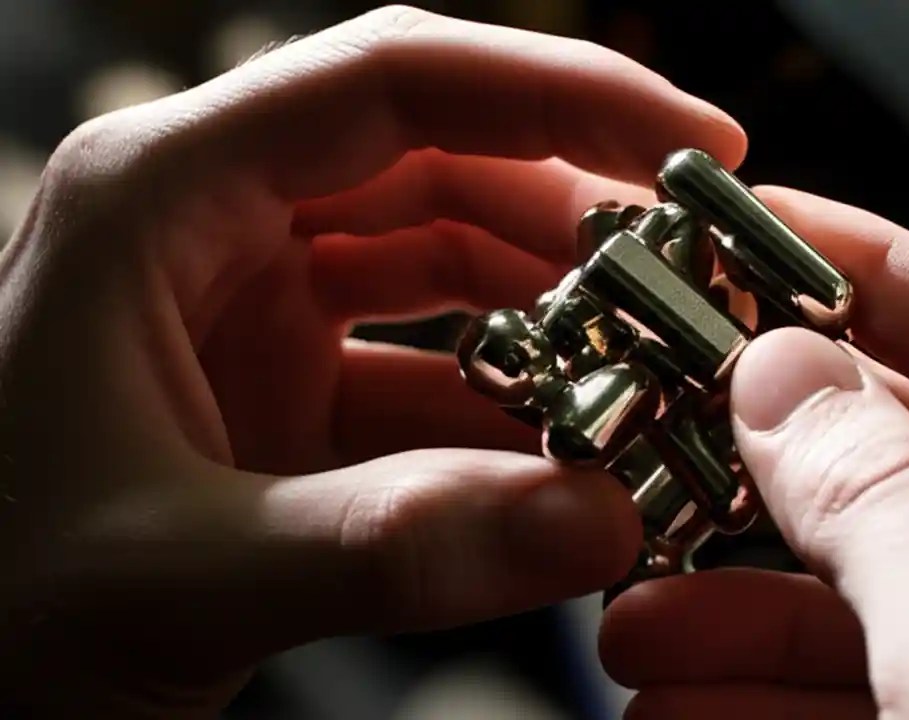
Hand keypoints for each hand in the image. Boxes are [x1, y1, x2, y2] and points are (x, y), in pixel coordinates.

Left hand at [0, 6, 745, 716]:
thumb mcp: (178, 577)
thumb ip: (392, 550)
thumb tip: (595, 520)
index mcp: (165, 197)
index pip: (397, 81)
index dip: (563, 95)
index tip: (689, 146)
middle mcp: (218, 228)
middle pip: (445, 162)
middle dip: (580, 216)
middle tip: (692, 280)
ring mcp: (256, 309)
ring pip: (450, 260)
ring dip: (556, 310)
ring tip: (649, 365)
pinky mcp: (287, 391)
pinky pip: (432, 367)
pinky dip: (511, 403)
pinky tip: (570, 452)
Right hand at [600, 188, 908, 717]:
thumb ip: (888, 505)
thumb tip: (784, 369)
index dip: (886, 274)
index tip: (758, 238)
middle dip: (773, 471)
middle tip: (660, 442)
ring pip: (869, 604)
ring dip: (739, 607)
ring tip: (640, 621)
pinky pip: (858, 699)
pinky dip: (758, 695)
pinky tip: (681, 704)